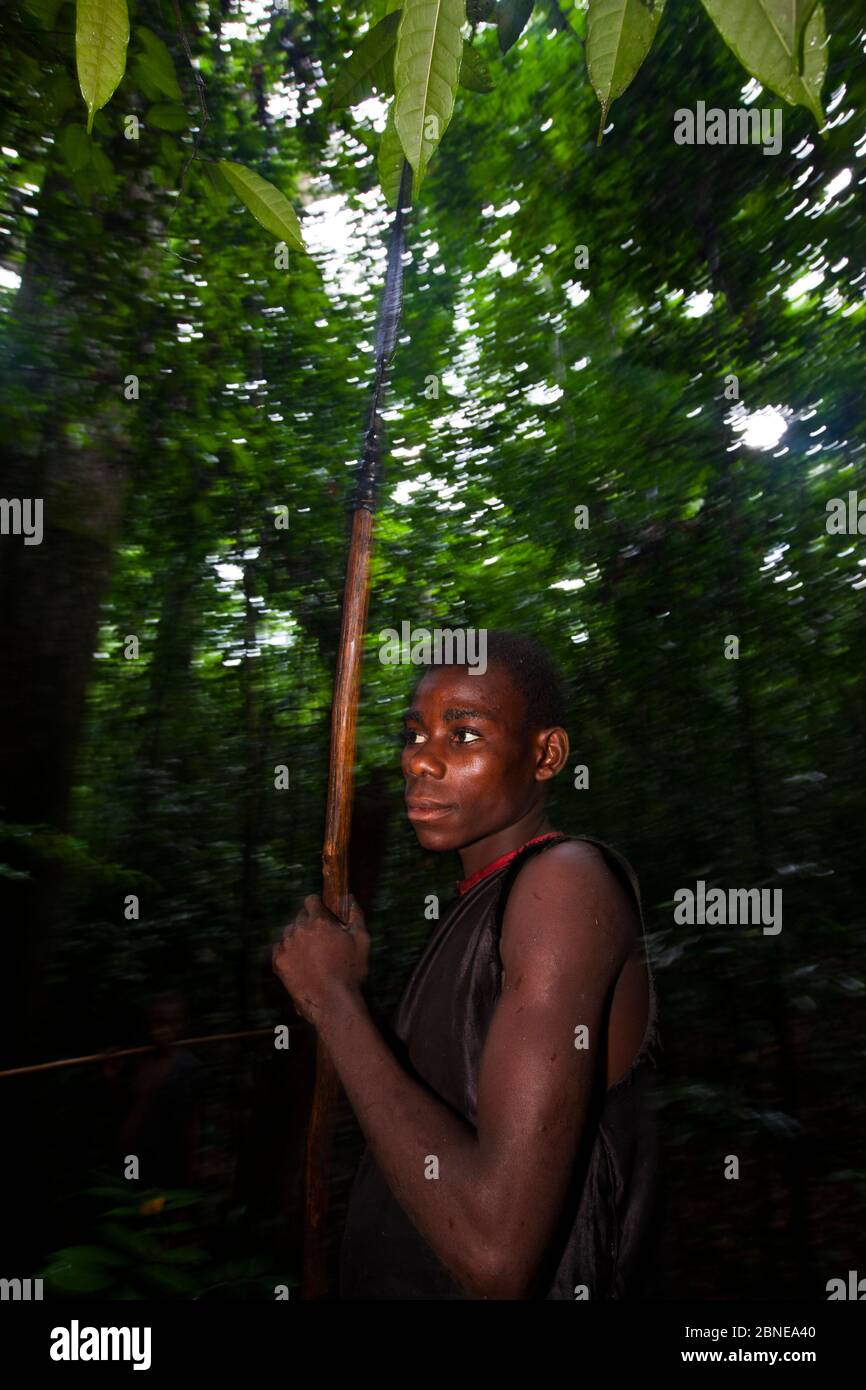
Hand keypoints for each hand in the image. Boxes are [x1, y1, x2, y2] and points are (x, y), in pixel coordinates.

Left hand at [271, 893, 369, 1025]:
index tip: (322, 913)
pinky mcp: (278, 962)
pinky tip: (300, 962)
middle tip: (321, 939)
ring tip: (311, 954)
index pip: (311, 900)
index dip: (318, 905)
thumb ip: (355, 914)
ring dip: (297, 937)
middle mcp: (299, 930)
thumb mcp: (361, 940)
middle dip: (309, 923)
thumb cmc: (350, 971)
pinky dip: (287, 952)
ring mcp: (286, 946)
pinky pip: (279, 948)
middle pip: (299, 916)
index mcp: (319, 921)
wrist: (333, 1002)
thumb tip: (348, 897)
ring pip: (288, 932)